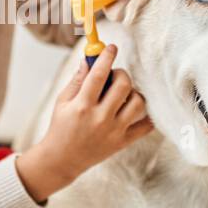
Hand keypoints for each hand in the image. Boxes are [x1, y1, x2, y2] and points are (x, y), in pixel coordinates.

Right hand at [15, 44, 153, 203]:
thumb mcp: (62, 101)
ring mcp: (114, 131)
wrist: (63, 159)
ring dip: (133, 93)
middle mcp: (100, 118)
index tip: (111, 48)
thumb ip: (77, 80)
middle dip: (121, 74)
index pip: (99, 75)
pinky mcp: (122, 142)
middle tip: (115, 76)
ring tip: (123, 95)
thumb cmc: (61, 127)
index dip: (107, 57)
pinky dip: (146, 116)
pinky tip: (133, 109)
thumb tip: (89, 58)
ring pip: (138, 103)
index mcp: (82, 106)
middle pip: (123, 85)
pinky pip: (146, 126)